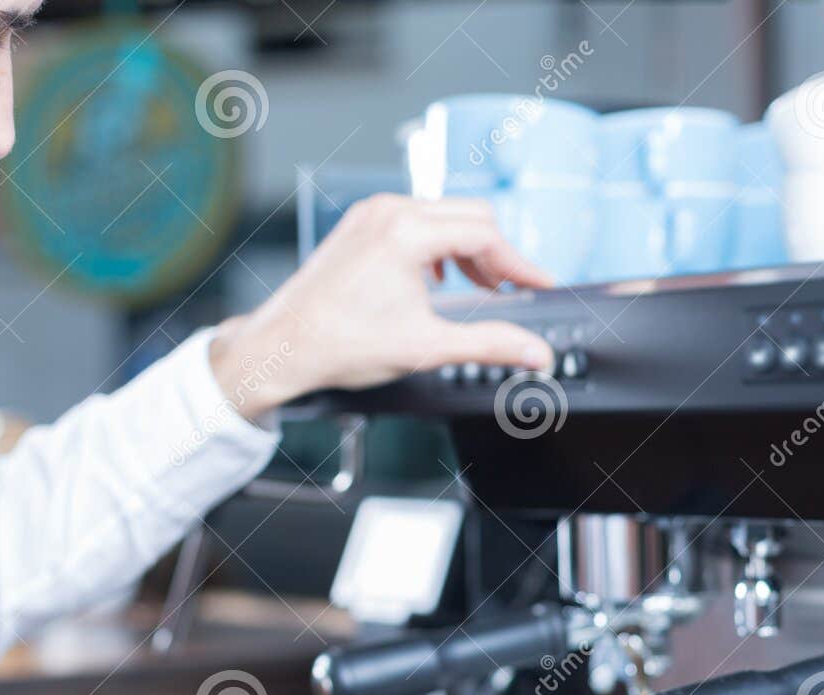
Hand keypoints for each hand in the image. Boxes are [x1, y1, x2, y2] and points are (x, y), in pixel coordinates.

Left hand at [209, 194, 555, 420]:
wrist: (283, 346)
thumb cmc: (340, 343)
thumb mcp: (427, 347)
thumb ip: (489, 345)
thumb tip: (533, 352)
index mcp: (408, 232)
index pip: (486, 235)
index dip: (521, 264)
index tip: (540, 286)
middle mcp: (389, 212)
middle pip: (471, 216)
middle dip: (497, 255)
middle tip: (511, 291)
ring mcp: (371, 215)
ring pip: (444, 215)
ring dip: (468, 249)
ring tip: (479, 287)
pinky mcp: (359, 225)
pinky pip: (415, 220)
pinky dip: (438, 244)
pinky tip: (437, 278)